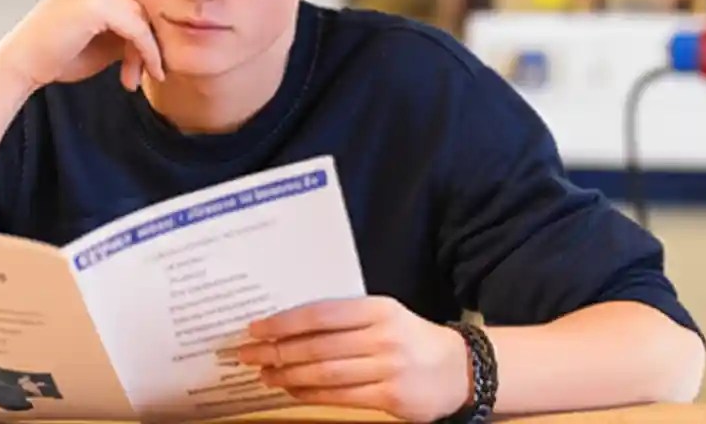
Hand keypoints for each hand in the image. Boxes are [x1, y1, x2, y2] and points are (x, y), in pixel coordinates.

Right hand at [0, 0, 164, 91]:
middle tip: (143, 74)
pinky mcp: (96, 2)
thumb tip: (175, 31)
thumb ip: (134, 23)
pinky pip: (138, 29)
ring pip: (145, 18)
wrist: (23, 64)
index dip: (151, 27)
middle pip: (146, 4)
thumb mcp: (108, 34)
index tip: (153, 59)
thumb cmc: (63, 51)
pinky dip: (148, 53)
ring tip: (133, 78)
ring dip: (146, 53)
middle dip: (149, 43)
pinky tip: (150, 72)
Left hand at [236, 297, 471, 421]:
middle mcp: (382, 337)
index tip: (256, 328)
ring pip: (325, 373)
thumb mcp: (383, 315)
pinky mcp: (390, 397)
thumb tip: (287, 325)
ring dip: (288, 376)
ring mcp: (388, 368)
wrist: (458, 369)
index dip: (284, 322)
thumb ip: (343, 317)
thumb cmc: (408, 337)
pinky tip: (292, 390)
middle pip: (317, 346)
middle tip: (247, 354)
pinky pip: (340, 396)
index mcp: (377, 309)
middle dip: (276, 351)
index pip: (320, 314)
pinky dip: (310, 394)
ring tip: (264, 374)